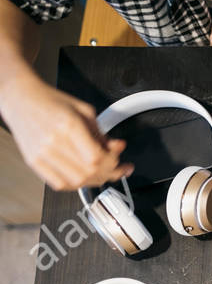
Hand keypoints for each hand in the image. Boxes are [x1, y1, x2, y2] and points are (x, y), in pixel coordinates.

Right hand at [0, 73, 131, 190]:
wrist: (21, 98)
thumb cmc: (51, 102)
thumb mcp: (84, 111)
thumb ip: (102, 133)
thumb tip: (117, 149)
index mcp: (68, 125)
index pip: (96, 157)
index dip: (112, 160)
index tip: (118, 155)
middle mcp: (53, 142)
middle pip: (89, 172)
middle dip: (109, 172)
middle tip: (116, 167)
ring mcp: (42, 154)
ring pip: (77, 182)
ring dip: (95, 180)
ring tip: (101, 171)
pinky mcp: (34, 162)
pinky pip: (60, 184)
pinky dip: (76, 184)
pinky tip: (84, 176)